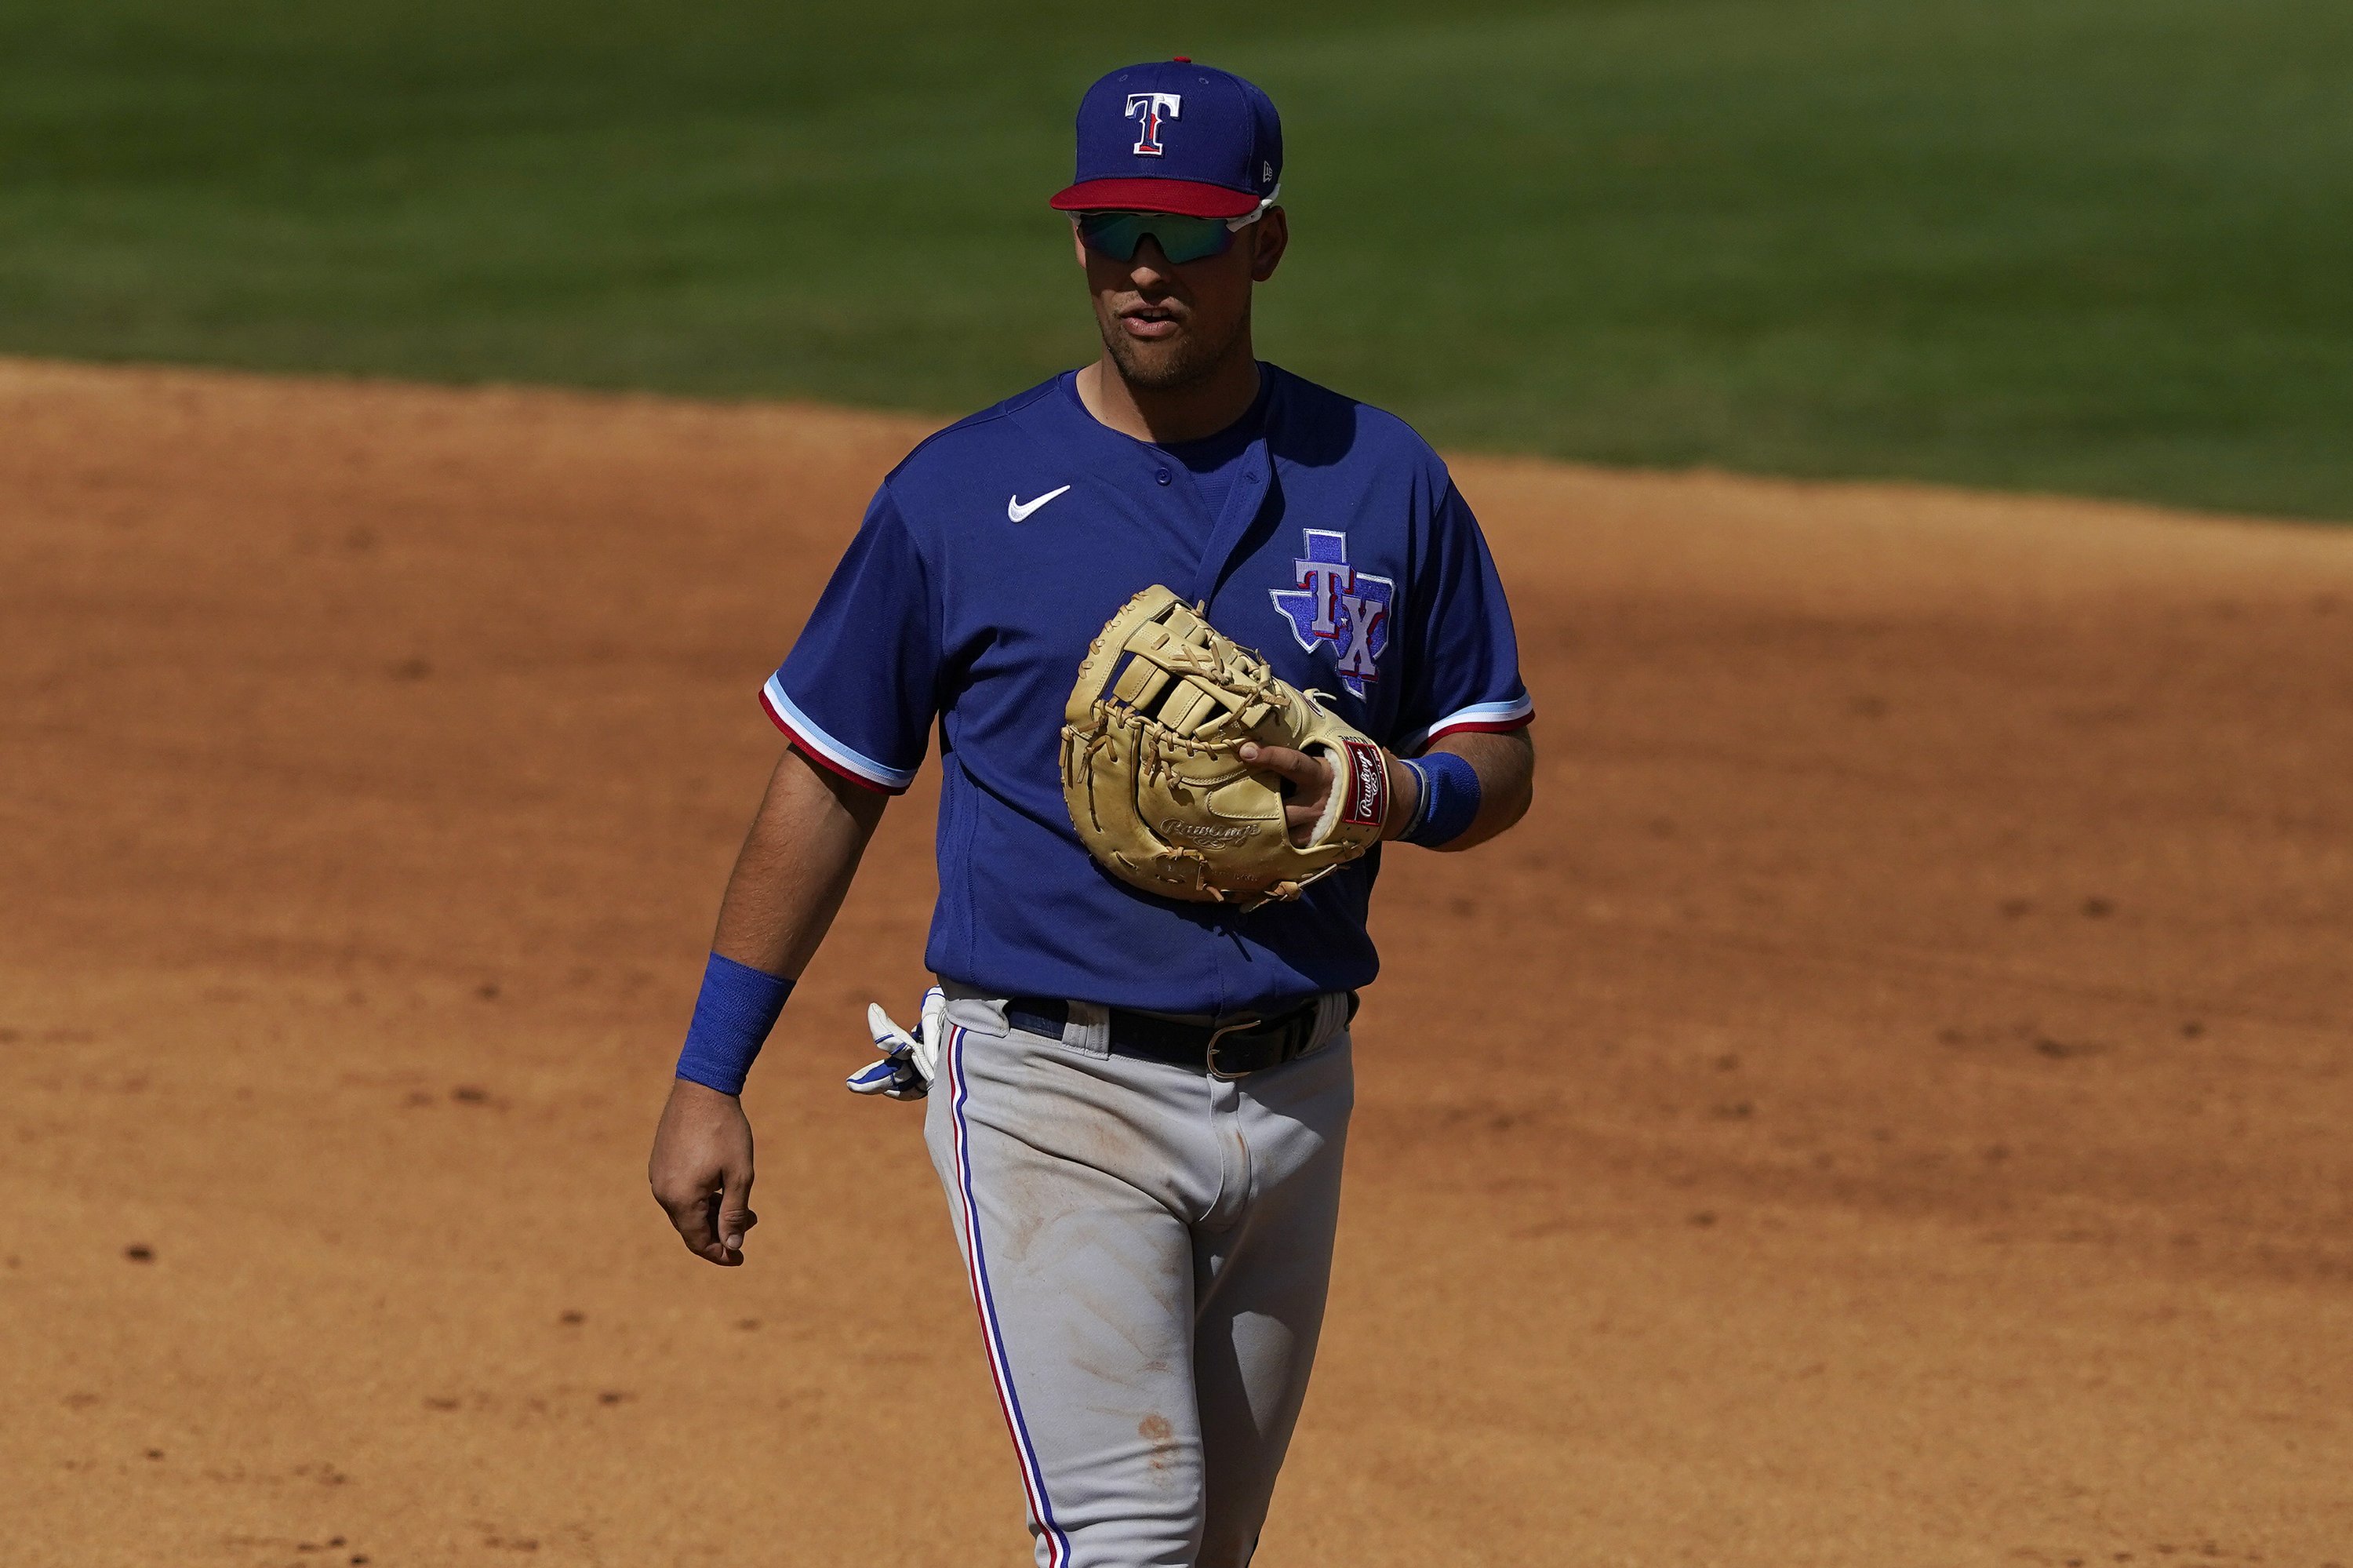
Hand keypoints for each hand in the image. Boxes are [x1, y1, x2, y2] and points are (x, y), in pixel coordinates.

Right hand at [648, 1078, 756, 1265]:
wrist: (703, 1088)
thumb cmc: (725, 1131)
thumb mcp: (739, 1175)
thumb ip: (734, 1214)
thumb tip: (732, 1246)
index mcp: (681, 1199)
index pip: (698, 1241)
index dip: (720, 1254)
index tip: (740, 1259)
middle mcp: (663, 1192)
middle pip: (691, 1226)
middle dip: (721, 1230)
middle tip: (751, 1221)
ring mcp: (658, 1175)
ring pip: (685, 1208)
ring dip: (712, 1211)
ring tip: (742, 1202)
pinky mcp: (660, 1161)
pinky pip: (679, 1191)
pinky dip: (700, 1197)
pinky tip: (720, 1185)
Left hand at [1240, 740, 1421, 845]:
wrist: (1393, 802)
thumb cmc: (1361, 767)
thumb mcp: (1343, 748)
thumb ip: (1317, 738)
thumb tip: (1291, 704)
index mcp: (1322, 775)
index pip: (1292, 764)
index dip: (1268, 757)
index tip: (1245, 749)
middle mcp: (1317, 804)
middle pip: (1280, 809)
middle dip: (1255, 806)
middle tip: (1224, 800)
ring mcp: (1317, 828)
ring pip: (1281, 834)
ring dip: (1261, 828)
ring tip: (1234, 825)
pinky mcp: (1319, 845)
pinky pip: (1291, 850)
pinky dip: (1274, 847)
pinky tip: (1255, 846)